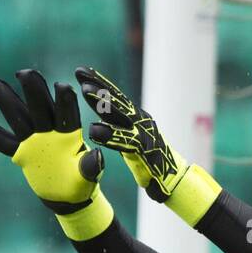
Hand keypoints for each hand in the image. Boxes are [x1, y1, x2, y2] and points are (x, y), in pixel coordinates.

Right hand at [0, 69, 113, 239]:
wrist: (67, 196)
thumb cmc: (81, 184)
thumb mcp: (87, 177)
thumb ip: (90, 166)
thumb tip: (97, 156)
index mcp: (69, 135)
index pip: (67, 113)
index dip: (64, 100)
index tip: (61, 86)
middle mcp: (49, 131)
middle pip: (40, 106)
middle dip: (33, 89)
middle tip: (23, 74)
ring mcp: (33, 140)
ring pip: (18, 115)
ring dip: (6, 100)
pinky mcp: (21, 153)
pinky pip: (2, 142)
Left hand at [75, 66, 220, 225]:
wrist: (172, 181)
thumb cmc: (149, 162)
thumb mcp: (130, 140)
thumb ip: (117, 127)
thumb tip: (101, 112)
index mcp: (136, 118)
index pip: (115, 97)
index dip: (99, 82)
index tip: (81, 71)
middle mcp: (141, 121)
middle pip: (117, 100)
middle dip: (98, 85)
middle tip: (79, 73)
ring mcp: (144, 134)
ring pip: (122, 114)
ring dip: (103, 102)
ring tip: (85, 92)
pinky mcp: (146, 150)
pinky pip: (125, 141)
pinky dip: (109, 136)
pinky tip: (94, 131)